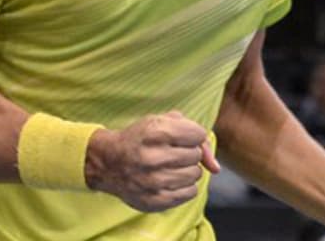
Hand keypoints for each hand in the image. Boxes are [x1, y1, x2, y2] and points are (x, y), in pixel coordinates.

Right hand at [85, 111, 218, 211]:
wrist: (108, 162)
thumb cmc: (142, 139)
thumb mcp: (163, 123)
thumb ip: (197, 136)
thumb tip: (216, 167)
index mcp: (154, 131)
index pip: (197, 134)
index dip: (191, 135)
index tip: (179, 137)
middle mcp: (152, 157)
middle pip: (196, 155)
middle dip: (188, 153)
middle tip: (171, 153)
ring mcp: (153, 182)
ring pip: (195, 175)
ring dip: (187, 170)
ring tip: (170, 166)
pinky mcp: (154, 201)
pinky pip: (190, 193)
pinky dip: (184, 186)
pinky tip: (170, 180)